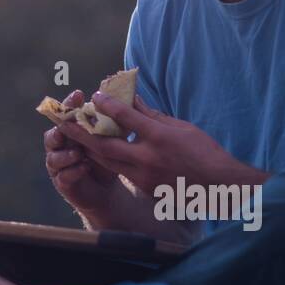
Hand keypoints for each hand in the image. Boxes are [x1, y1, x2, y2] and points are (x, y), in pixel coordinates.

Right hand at [43, 90, 132, 219]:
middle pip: (52, 135)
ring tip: (78, 153)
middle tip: (66, 126)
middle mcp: (61, 147)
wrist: (106, 189)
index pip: (66, 115)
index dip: (70, 105)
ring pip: (53, 158)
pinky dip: (73, 171)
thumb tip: (129, 98)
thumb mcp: (115, 140)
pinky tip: (85, 167)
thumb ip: (115, 122)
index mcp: (71, 132)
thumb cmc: (109, 160)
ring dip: (65, 154)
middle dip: (60, 129)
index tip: (79, 95)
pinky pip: (63, 176)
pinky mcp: (63, 183)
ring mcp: (59, 166)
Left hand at [59, 92, 254, 191]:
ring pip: (108, 161)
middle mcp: (148, 158)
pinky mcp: (145, 189)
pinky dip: (107, 161)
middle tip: (64, 122)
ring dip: (90, 148)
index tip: (95, 95)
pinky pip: (120, 172)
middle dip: (82, 133)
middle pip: (106, 145)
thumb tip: (131, 100)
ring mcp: (144, 177)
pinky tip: (97, 153)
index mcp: (159, 138)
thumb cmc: (205, 152)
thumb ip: (152, 116)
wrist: (220, 188)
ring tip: (75, 137)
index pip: (127, 118)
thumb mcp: (181, 127)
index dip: (108, 105)